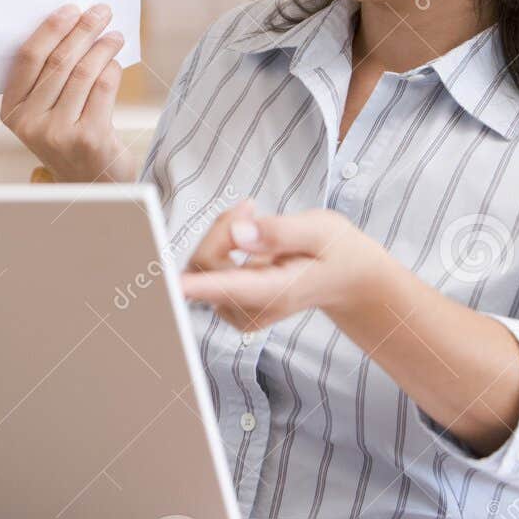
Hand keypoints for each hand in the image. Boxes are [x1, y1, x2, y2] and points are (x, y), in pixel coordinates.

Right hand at [0, 3, 135, 182]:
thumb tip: (72, 25)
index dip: (50, 29)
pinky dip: (112, 68)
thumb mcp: (45, 113)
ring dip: (102, 46)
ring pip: (83, 72)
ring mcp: (58, 133)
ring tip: (114, 34)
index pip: (28, 59)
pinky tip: (115, 61)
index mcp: (12, 112)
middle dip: (82, 30)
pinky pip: (103, 88)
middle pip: (58, 62)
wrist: (89, 184)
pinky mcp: (89, 138)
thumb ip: (47, 79)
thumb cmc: (68, 137)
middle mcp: (30, 124)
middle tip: (100, 12)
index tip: (71, 9)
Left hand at [179, 200, 398, 330]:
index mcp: (277, 292)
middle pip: (205, 266)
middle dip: (221, 228)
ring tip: (259, 220)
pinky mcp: (231, 303)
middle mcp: (253, 308)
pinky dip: (222, 244)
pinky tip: (252, 237)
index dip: (198, 285)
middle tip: (253, 207)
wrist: (347, 278)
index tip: (171, 285)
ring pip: (202, 265)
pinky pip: (205, 268)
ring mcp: (239, 311)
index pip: (230, 288)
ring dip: (223, 234)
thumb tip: (239, 234)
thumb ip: (280, 232)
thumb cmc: (337, 250)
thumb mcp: (321, 230)